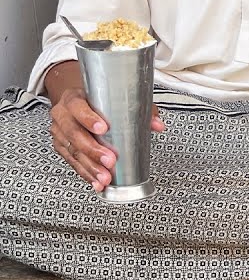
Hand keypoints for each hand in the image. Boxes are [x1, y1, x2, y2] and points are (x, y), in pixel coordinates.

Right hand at [49, 88, 163, 191]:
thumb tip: (157, 125)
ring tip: (105, 177)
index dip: (89, 119)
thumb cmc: (96, 100)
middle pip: (74, 134)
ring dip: (90, 167)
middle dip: (93, 150)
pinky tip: (96, 181)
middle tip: (110, 160)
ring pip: (73, 152)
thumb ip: (140, 108)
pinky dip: (86, 174)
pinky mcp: (62, 148)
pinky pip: (73, 163)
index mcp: (74, 99)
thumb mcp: (115, 98)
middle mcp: (63, 116)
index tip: (103, 128)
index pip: (77, 107)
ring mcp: (60, 133)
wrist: (76, 102)